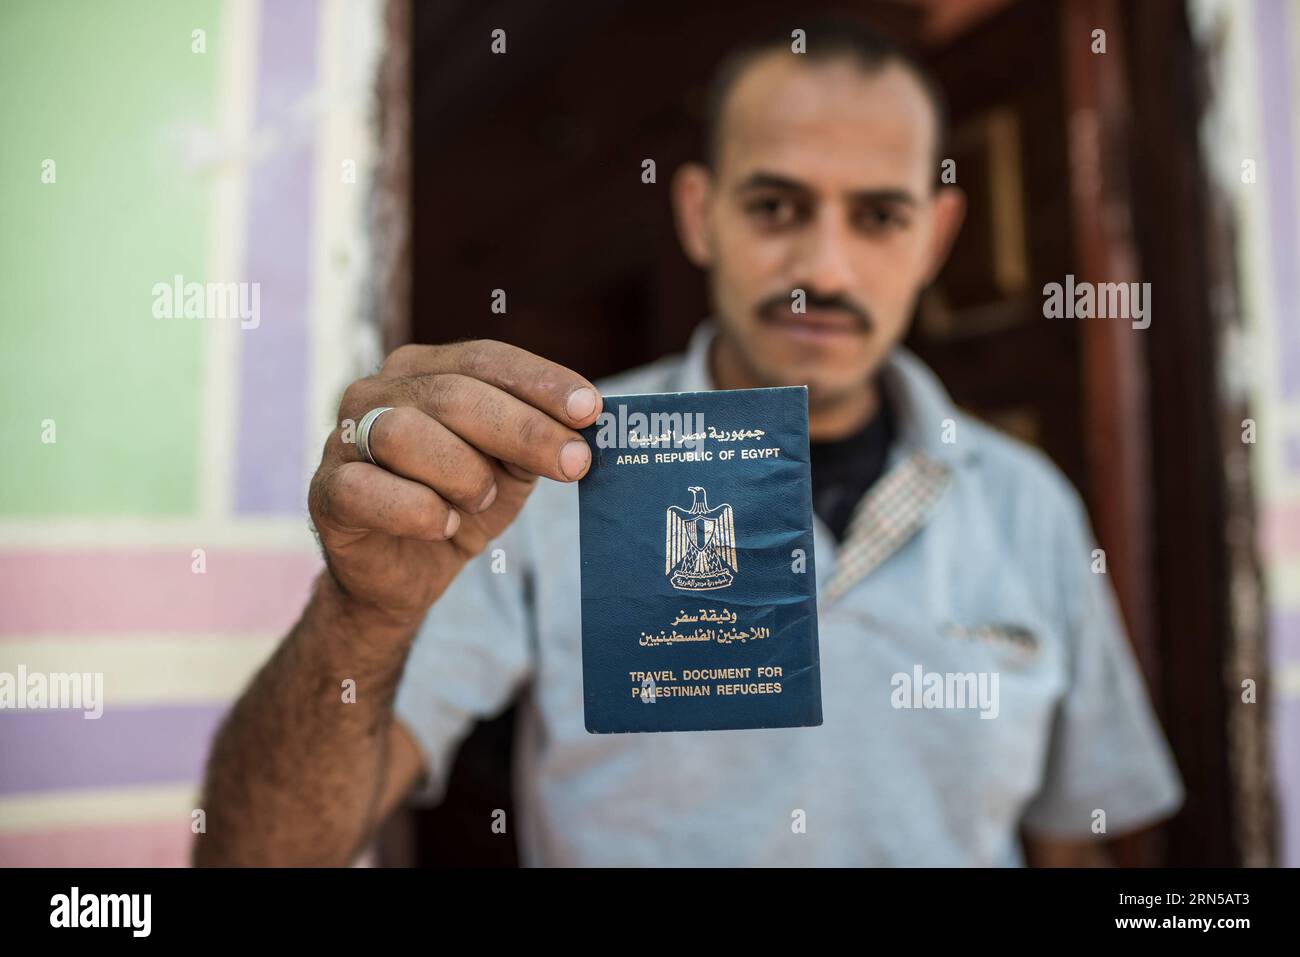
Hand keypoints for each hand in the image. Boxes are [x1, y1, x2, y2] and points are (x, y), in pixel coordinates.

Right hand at [308, 340, 601, 627]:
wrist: (403, 573)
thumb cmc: (458, 503)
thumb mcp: (509, 467)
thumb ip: (536, 439)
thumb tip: (585, 424)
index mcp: (425, 370)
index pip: (486, 359)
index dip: (540, 381)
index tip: (591, 409)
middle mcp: (379, 391)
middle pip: (454, 395)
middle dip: (523, 430)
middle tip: (574, 464)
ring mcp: (345, 438)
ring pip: (405, 435)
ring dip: (463, 474)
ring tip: (482, 499)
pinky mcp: (326, 491)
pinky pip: (369, 491)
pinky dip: (419, 511)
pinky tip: (445, 525)